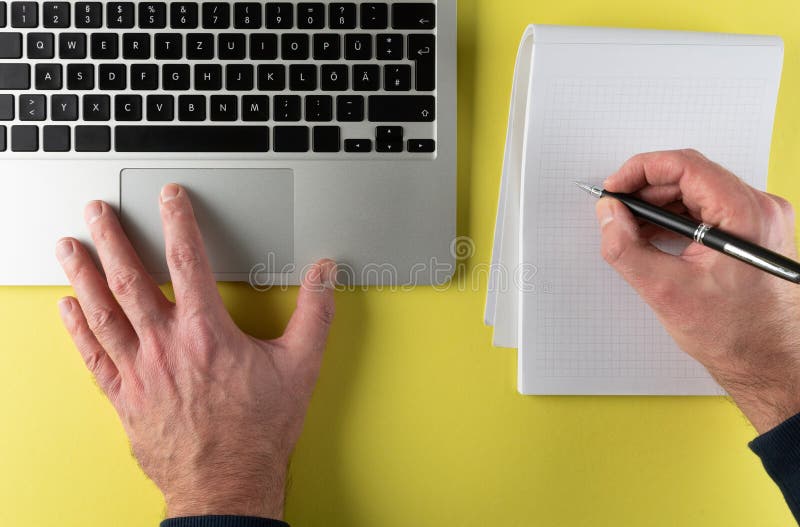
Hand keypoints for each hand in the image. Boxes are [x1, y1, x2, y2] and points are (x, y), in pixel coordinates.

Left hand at [55, 184, 335, 518]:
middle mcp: (166, 347)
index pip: (188, 261)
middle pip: (131, 279)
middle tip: (98, 210)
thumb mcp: (301, 366)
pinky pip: (94, 356)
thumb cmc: (260, 430)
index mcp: (207, 333)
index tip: (169, 198)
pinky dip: (78, 329)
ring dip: (83, 275)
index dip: (178, 222)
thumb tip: (325, 275)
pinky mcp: (125, 397)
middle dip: (112, 238)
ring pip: (103, 312)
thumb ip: (314, 314)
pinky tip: (68, 308)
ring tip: (70, 246)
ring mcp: (140, 372)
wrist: (228, 485)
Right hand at [596, 149, 799, 433]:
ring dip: (659, 206)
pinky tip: (653, 239)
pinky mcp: (753, 233)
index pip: (685, 166)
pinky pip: (708, 211)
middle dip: (645, 190)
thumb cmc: (736, 335)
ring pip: (697, 193)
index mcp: (745, 214)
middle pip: (690, 176)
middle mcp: (759, 209)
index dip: (640, 170)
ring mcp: (759, 220)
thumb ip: (626, 248)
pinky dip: (676, 219)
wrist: (771, 363)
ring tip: (629, 229)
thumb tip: (607, 214)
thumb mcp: (666, 291)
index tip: (613, 188)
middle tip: (614, 211)